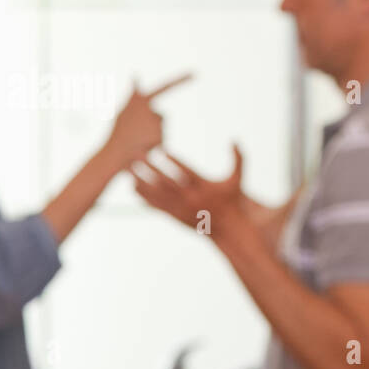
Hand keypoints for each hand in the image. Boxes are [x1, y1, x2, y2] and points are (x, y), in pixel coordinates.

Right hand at [103, 74, 192, 166]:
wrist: (114, 151)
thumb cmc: (119, 130)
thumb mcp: (125, 108)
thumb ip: (134, 93)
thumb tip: (135, 74)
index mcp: (140, 100)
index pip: (165, 88)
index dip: (180, 80)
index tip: (194, 73)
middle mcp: (149, 108)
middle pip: (161, 116)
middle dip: (152, 125)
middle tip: (136, 131)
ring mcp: (155, 122)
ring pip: (161, 129)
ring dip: (152, 135)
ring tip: (137, 139)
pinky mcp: (159, 136)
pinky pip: (162, 141)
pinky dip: (154, 145)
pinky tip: (142, 146)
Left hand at [131, 144, 245, 235]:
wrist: (228, 230)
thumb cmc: (232, 201)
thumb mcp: (237, 179)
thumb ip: (238, 159)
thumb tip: (234, 139)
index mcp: (204, 187)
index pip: (186, 172)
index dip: (174, 161)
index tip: (161, 150)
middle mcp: (191, 198)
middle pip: (166, 183)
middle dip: (151, 169)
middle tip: (136, 157)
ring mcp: (181, 209)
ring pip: (158, 195)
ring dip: (142, 182)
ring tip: (129, 171)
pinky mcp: (176, 217)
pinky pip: (157, 206)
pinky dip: (145, 197)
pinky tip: (134, 188)